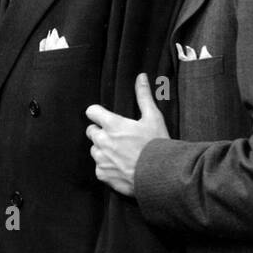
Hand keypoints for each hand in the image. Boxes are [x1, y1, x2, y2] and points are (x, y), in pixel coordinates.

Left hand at [84, 72, 168, 196]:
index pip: (91, 112)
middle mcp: (103, 141)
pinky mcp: (102, 174)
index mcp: (113, 125)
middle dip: (101, 132)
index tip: (104, 117)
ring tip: (121, 153)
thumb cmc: (157, 145)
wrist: (161, 175)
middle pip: (91, 131)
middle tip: (118, 137)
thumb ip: (143, 96)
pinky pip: (98, 167)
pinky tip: (121, 167)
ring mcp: (101, 159)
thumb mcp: (153, 118)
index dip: (98, 113)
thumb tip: (141, 77)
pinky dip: (107, 167)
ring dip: (103, 149)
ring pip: (94, 149)